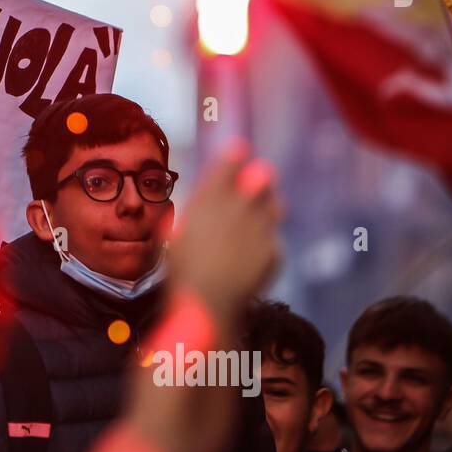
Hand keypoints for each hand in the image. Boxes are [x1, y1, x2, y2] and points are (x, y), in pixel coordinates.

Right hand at [168, 140, 282, 325]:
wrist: (207, 302)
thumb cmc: (182, 268)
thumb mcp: (177, 234)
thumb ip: (195, 211)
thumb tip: (203, 201)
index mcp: (210, 199)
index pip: (229, 164)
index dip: (234, 155)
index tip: (239, 148)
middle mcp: (239, 208)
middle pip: (261, 178)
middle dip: (259, 179)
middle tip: (257, 181)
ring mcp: (260, 229)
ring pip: (274, 206)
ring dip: (267, 208)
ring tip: (255, 221)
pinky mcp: (274, 250)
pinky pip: (273, 239)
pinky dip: (265, 244)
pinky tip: (251, 257)